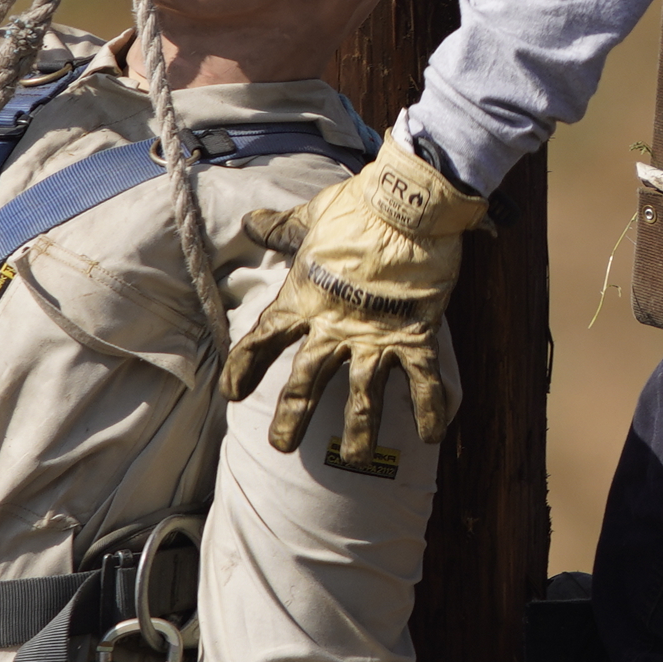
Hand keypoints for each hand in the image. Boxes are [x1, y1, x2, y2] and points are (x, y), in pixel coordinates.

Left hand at [224, 139, 481, 474]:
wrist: (406, 205)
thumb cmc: (355, 209)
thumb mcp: (311, 218)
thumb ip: (281, 229)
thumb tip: (251, 221)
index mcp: (304, 300)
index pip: (263, 340)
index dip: (245, 367)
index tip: (231, 394)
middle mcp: (334, 326)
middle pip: (306, 381)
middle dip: (292, 416)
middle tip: (280, 447)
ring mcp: (375, 336)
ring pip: (363, 394)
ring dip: (360, 428)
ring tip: (358, 457)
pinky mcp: (415, 335)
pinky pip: (424, 380)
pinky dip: (429, 408)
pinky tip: (431, 437)